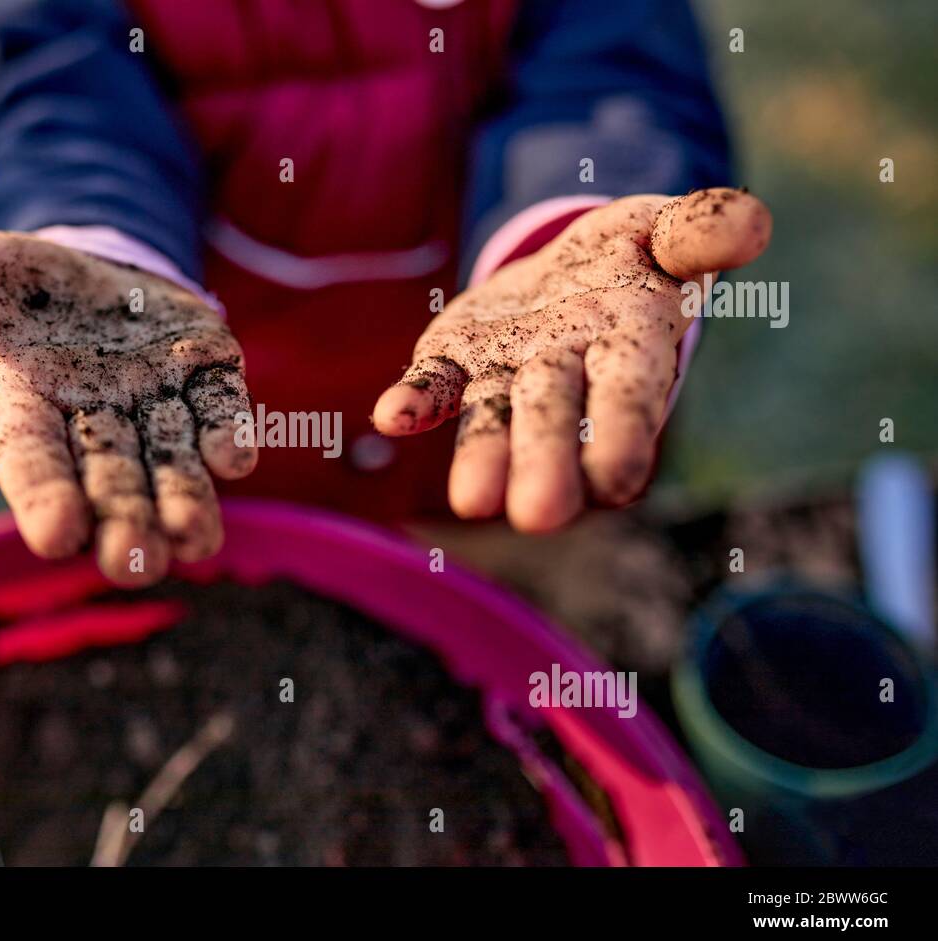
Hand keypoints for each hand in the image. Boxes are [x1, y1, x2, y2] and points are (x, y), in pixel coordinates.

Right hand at [0, 229, 255, 585]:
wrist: (96, 277)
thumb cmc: (18, 289)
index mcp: (26, 408)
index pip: (30, 459)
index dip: (42, 494)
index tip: (56, 536)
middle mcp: (94, 422)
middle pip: (110, 480)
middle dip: (122, 520)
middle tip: (132, 563)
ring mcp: (155, 406)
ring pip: (172, 463)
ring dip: (185, 500)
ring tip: (194, 542)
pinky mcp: (206, 378)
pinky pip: (219, 411)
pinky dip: (227, 435)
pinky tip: (236, 461)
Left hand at [373, 188, 770, 530]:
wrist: (570, 268)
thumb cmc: (635, 258)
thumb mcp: (670, 232)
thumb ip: (702, 229)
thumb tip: (751, 221)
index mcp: (628, 348)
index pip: (628, 396)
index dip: (623, 433)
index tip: (616, 480)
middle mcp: (564, 374)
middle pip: (554, 419)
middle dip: (546, 463)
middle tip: (537, 516)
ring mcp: (505, 375)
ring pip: (492, 421)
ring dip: (482, 458)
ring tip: (470, 501)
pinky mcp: (456, 361)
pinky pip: (436, 385)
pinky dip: (417, 401)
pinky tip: (393, 416)